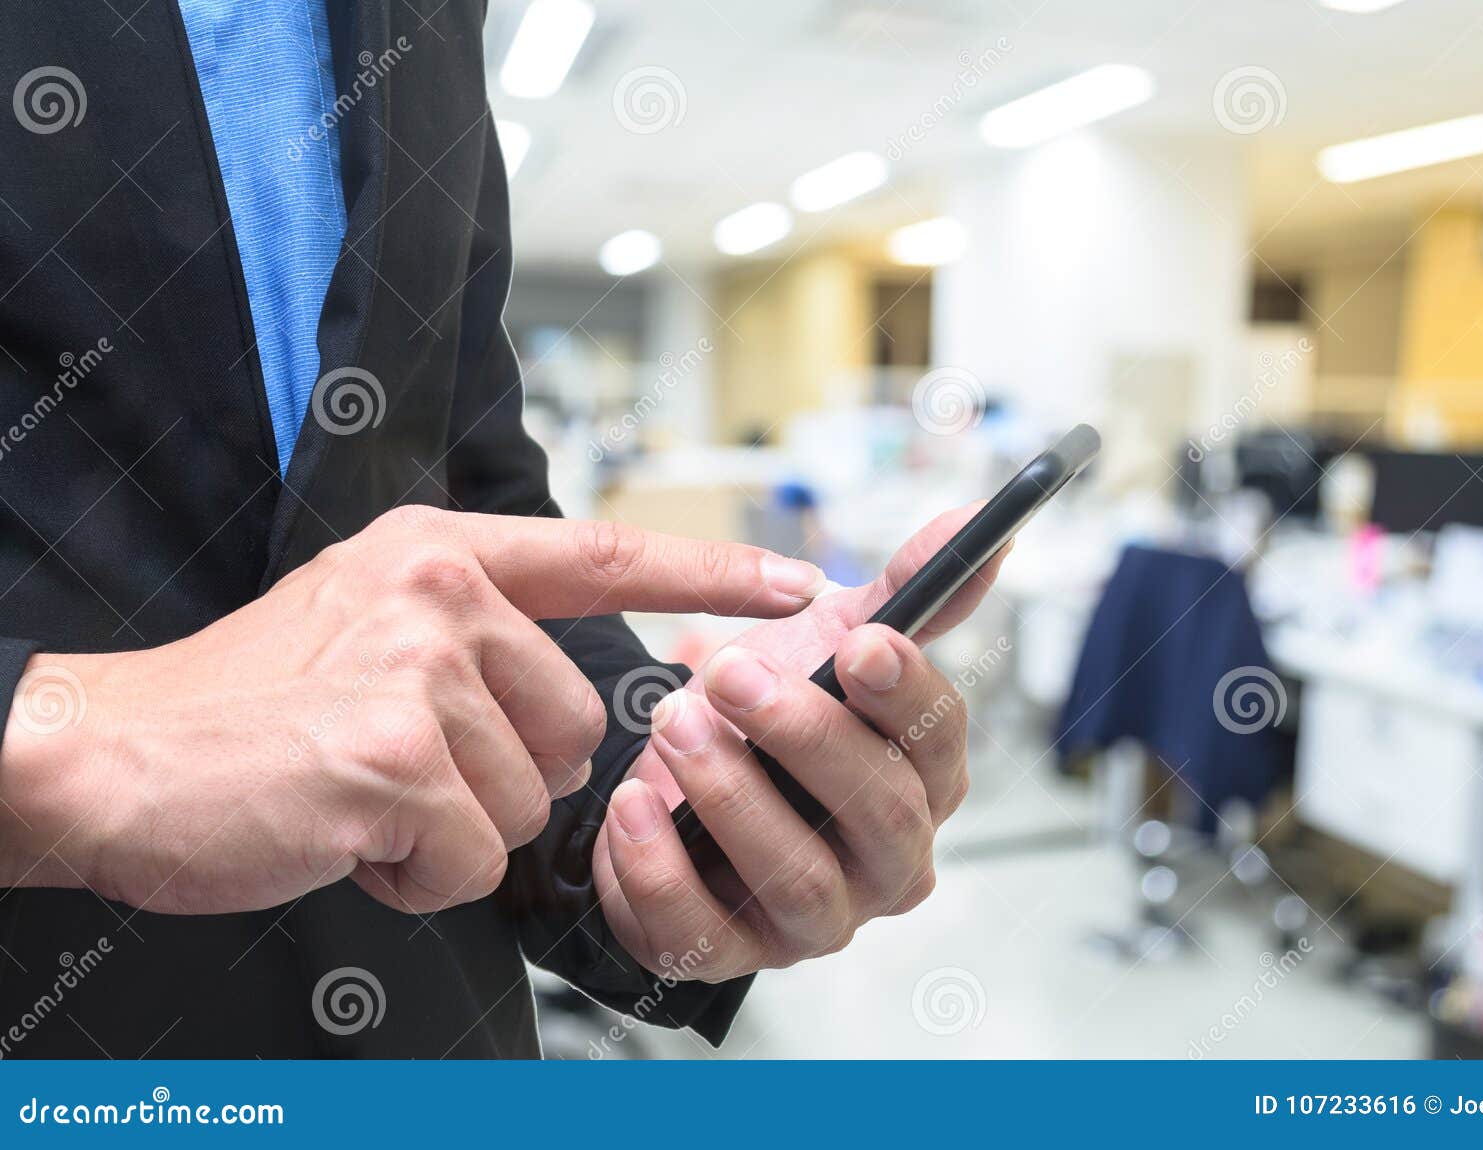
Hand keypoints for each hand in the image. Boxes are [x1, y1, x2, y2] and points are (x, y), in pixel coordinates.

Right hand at [0, 505, 825, 915]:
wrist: (112, 756)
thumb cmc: (243, 710)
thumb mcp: (363, 627)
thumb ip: (471, 641)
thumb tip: (564, 714)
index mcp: (439, 555)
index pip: (606, 552)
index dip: (712, 567)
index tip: (799, 580)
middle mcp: (438, 594)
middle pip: (572, 726)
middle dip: (501, 776)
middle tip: (394, 767)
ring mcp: (417, 669)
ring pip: (527, 799)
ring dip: (452, 828)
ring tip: (359, 795)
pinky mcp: (393, 755)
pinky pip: (469, 855)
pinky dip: (414, 873)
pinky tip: (345, 832)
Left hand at [593, 505, 1002, 979]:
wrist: (684, 781)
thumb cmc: (774, 716)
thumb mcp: (835, 640)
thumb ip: (905, 589)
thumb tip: (973, 522)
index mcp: (922, 783)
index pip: (941, 746)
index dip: (906, 695)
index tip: (860, 643)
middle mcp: (886, 863)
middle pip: (879, 813)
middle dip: (803, 735)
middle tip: (731, 671)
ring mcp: (813, 919)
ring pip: (798, 878)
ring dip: (731, 796)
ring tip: (674, 725)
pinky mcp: (730, 952)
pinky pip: (702, 931)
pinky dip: (660, 871)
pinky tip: (632, 805)